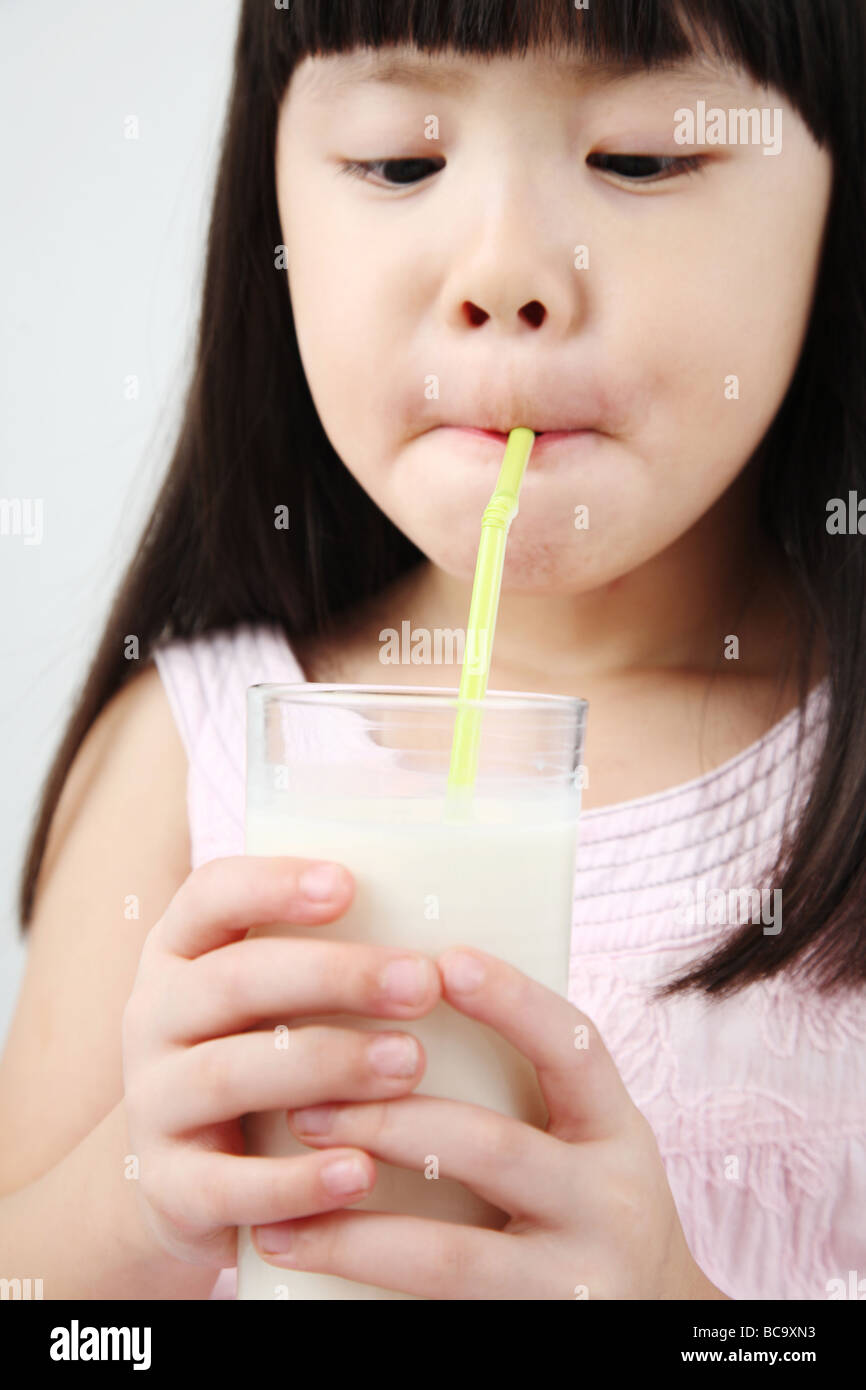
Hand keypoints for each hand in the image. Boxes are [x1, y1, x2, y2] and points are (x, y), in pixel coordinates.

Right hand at [122, 855, 438, 1268]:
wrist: (189, 1189)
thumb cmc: (264, 1063)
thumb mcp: (275, 1002)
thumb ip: (331, 960)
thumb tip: (446, 936)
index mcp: (181, 954)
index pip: (211, 895)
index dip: (273, 885)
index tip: (348, 885)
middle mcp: (153, 1019)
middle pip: (235, 980)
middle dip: (334, 975)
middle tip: (421, 983)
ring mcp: (153, 1105)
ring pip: (230, 1073)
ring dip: (328, 1065)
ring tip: (411, 1063)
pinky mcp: (169, 1190)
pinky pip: (229, 1186)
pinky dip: (298, 1180)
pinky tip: (364, 1171)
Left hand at [256, 946, 729, 1299]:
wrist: (649, 1325)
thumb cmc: (585, 1210)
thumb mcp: (584, 1145)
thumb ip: (524, 1093)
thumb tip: (401, 1013)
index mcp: (617, 1134)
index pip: (574, 1048)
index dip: (513, 1000)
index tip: (446, 960)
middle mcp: (610, 1206)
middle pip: (492, 1150)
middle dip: (389, 1123)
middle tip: (304, 1108)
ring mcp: (577, 1285)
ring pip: (452, 1256)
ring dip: (354, 1230)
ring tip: (280, 1211)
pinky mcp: (536, 1337)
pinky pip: (441, 1311)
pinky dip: (364, 1289)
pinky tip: (308, 1266)